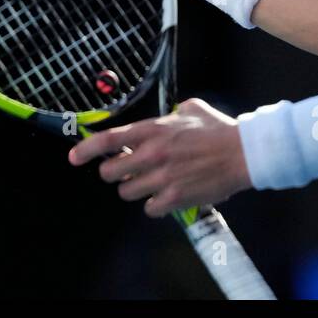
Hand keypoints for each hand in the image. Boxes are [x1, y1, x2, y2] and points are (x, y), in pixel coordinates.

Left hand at [68, 98, 252, 216]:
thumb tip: (164, 117)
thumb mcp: (191, 109)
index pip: (108, 140)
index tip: (74, 157)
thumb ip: (170, 114)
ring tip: (151, 182)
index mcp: (153, 130)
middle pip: (110, 172)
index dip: (86, 150)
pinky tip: (167, 196)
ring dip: (135, 189)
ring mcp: (162, 178)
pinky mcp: (175, 199)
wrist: (244, 153)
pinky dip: (154, 205)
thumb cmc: (219, 129)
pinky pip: (149, 209)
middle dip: (114, 173)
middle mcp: (153, 154)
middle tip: (126, 171)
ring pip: (127, 192)